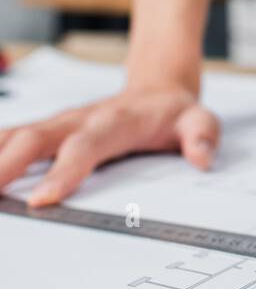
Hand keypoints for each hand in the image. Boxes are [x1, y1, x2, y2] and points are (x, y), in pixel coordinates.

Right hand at [0, 86, 219, 206]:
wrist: (156, 89)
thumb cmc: (173, 113)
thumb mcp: (199, 119)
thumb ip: (202, 135)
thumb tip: (202, 157)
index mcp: (114, 122)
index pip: (85, 147)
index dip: (63, 172)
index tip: (41, 199)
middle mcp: (78, 119)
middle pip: (35, 139)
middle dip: (6, 166)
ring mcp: (58, 124)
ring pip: (14, 136)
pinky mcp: (46, 130)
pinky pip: (9, 139)